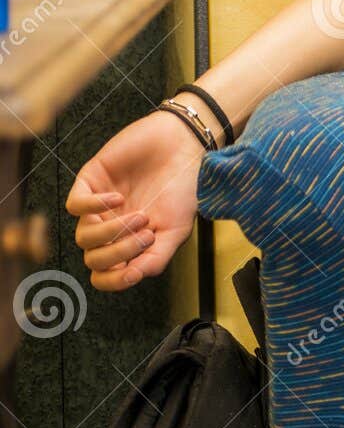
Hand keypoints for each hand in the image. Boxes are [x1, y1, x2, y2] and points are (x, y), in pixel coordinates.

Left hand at [66, 110, 204, 290]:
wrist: (184, 147)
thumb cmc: (184, 187)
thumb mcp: (177, 230)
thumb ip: (156, 257)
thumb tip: (133, 277)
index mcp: (130, 243)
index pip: (107, 274)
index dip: (114, 280)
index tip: (133, 272)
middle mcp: (112, 228)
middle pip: (94, 259)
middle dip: (119, 253)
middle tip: (147, 235)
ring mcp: (99, 207)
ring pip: (84, 236)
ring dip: (111, 231)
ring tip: (141, 215)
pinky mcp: (90, 182)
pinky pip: (75, 206)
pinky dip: (94, 206)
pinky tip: (118, 197)